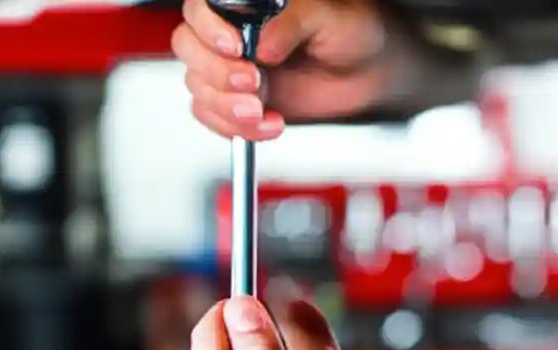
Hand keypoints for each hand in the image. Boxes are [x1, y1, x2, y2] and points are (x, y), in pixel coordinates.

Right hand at [172, 0, 410, 139]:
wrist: (368, 70)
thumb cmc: (349, 32)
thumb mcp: (329, 18)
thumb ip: (292, 24)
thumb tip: (262, 43)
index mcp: (244, 3)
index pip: (200, 9)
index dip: (210, 29)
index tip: (236, 48)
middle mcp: (229, 32)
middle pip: (189, 48)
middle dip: (218, 73)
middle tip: (254, 84)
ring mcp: (229, 67)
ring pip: (198, 86)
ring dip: (228, 107)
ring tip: (264, 112)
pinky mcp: (237, 100)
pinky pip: (213, 117)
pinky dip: (236, 128)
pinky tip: (268, 125)